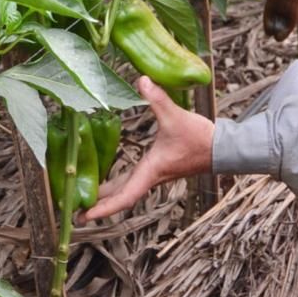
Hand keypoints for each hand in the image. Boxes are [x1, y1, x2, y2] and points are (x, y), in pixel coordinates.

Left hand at [81, 76, 212, 220]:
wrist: (222, 148)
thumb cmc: (201, 138)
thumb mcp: (176, 117)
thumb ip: (158, 99)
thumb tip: (142, 81)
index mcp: (151, 170)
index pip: (124, 197)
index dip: (104, 208)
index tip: (85, 215)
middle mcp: (150, 177)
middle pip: (120, 197)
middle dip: (98, 205)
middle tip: (75, 211)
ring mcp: (154, 175)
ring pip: (125, 190)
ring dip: (106, 196)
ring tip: (84, 198)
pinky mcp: (158, 169)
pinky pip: (132, 183)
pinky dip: (117, 186)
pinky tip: (107, 181)